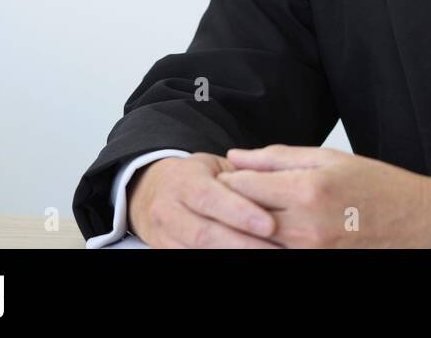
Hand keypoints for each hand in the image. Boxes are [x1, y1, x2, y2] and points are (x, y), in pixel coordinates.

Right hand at [125, 152, 281, 247]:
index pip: (209, 196)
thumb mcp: (218, 167)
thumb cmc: (199, 178)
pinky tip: (247, 259)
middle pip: (203, 233)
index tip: (270, 224)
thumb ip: (243, 174)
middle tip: (275, 249)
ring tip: (268, 254)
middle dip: (242, 244)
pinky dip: (219, 262)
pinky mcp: (164, 252)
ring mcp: (163, 235)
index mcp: (184, 180)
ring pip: (196, 252)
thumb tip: (275, 185)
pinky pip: (192, 260)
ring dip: (233, 256)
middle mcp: (168, 209)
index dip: (239, 212)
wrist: (155, 192)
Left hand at [217, 145, 430, 247]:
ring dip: (244, 226)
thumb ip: (278, 157)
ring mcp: (306, 252)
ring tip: (247, 213)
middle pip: (243, 216)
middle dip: (230, 205)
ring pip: (253, 240)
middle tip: (226, 196)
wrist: (415, 222)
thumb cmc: (378, 186)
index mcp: (307, 189)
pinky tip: (268, 231)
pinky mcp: (311, 265)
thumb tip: (237, 156)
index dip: (228, 179)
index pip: (243, 186)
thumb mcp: (330, 158)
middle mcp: (303, 226)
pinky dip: (265, 242)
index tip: (226, 175)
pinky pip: (274, 254)